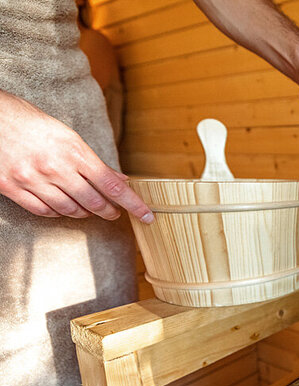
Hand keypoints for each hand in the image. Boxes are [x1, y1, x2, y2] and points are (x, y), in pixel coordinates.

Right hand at [0, 90, 153, 222]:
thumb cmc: (30, 121)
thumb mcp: (67, 135)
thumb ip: (93, 161)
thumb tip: (120, 179)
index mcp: (73, 151)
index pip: (112, 185)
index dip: (133, 204)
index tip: (147, 215)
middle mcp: (54, 167)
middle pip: (93, 202)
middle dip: (109, 211)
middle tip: (116, 213)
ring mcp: (31, 179)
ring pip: (69, 210)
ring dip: (85, 212)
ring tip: (90, 209)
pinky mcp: (11, 188)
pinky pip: (43, 211)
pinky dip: (58, 212)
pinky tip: (64, 207)